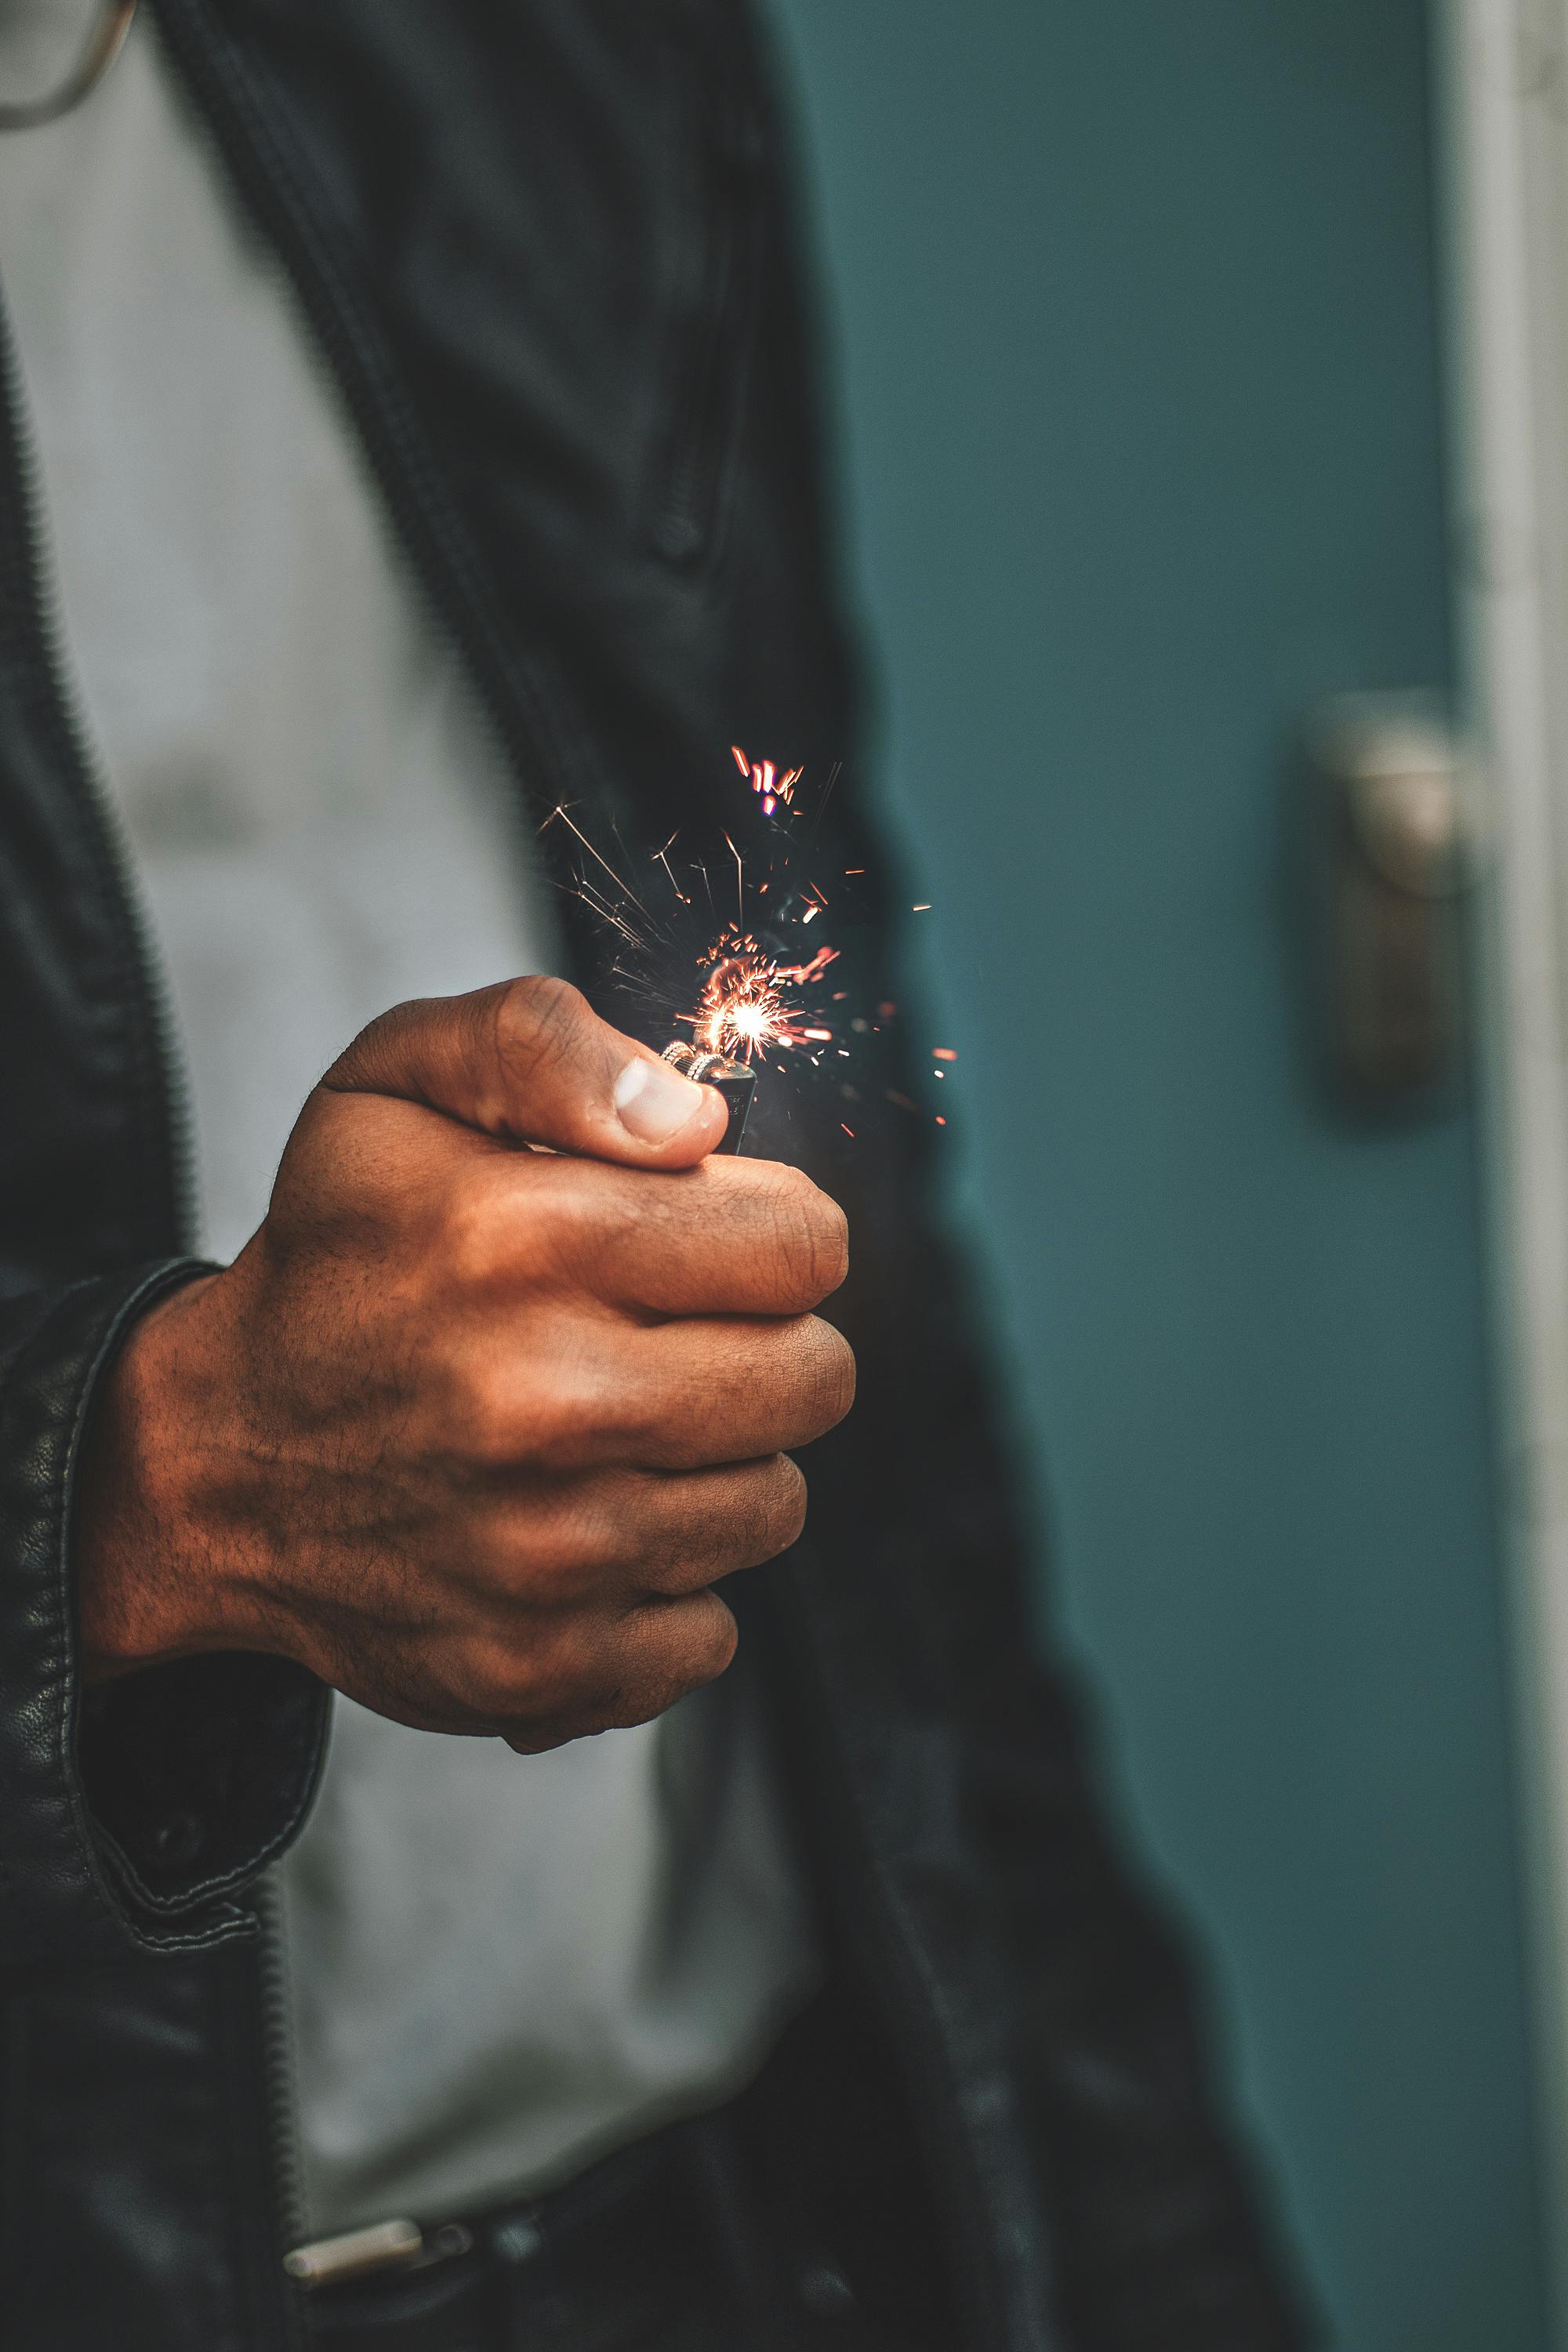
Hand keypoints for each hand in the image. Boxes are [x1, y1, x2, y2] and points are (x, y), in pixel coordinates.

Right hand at [75, 979, 853, 1749]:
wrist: (212, 1462)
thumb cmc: (336, 1260)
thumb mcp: (397, 1086)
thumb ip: (544, 1044)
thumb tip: (694, 1119)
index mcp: (523, 1237)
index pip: (804, 1245)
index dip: (774, 1232)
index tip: (712, 1242)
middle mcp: (542, 1399)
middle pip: (815, 1379)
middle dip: (767, 1345)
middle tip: (674, 1339)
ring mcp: (544, 1550)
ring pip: (773, 1505)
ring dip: (716, 1467)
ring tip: (616, 1433)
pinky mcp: (540, 1663)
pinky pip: (709, 1632)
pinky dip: (664, 1590)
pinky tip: (582, 1531)